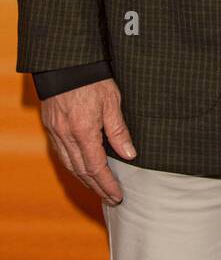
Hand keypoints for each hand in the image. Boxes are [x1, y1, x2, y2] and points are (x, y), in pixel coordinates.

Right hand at [41, 79, 134, 204]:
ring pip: (69, 164)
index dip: (107, 184)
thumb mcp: (112, 101)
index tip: (117, 195)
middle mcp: (66, 136)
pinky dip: (72, 166)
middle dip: (97, 187)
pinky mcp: (51, 126)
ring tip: (98, 188)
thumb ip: (119, 131)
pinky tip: (81, 168)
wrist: (66, 62)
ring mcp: (56, 132)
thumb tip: (129, 155)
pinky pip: (61, 153)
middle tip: (111, 198)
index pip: (96, 167)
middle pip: (81, 171)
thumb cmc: (93, 78)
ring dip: (84, 179)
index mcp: (83, 131)